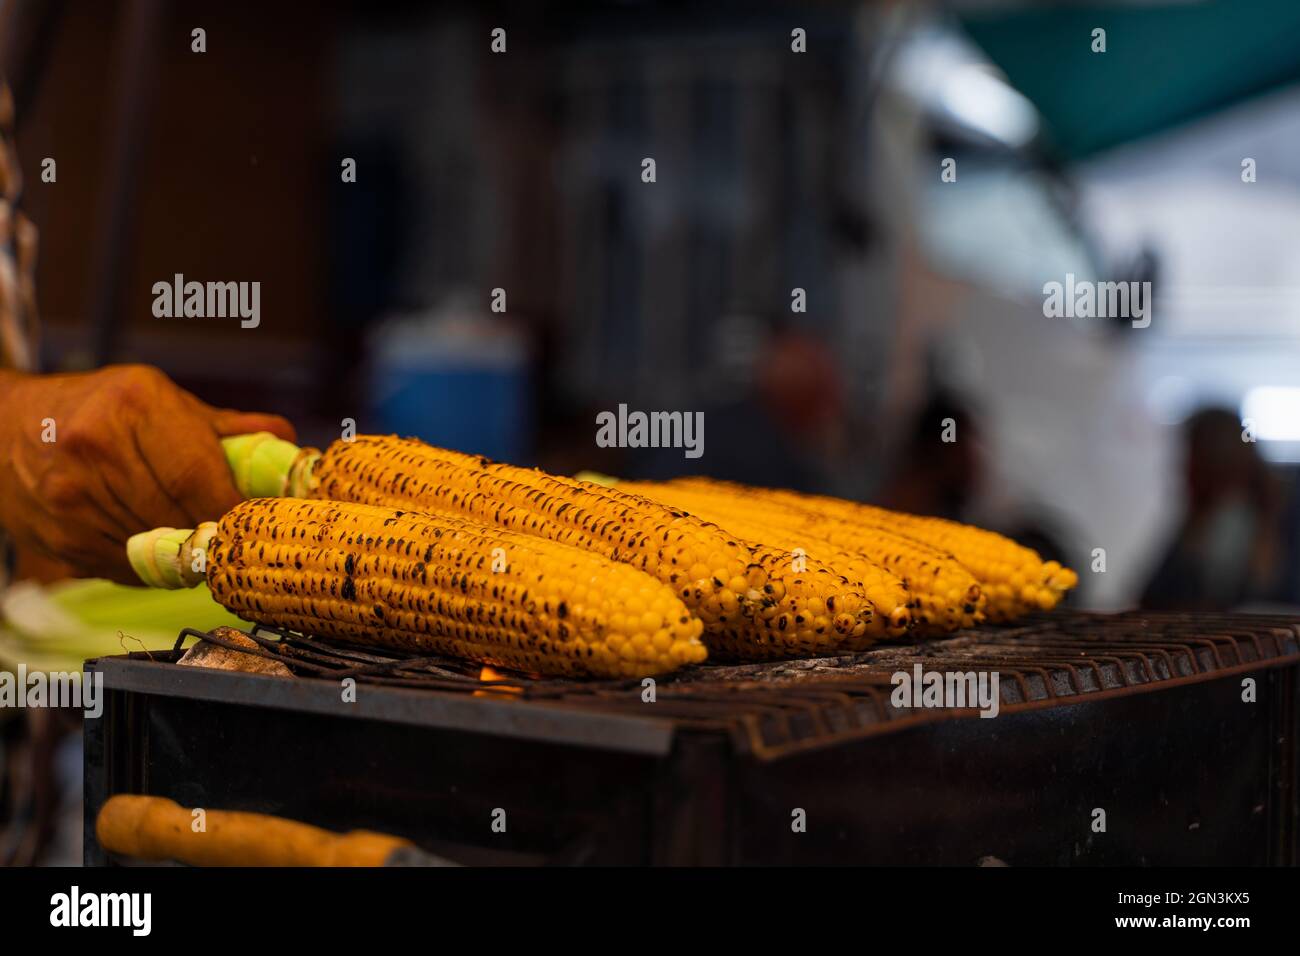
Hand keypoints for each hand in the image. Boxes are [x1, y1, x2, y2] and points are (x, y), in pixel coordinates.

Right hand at [0, 364, 294, 583]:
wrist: (5, 427)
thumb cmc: (101, 409)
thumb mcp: (161, 399)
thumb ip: (229, 428)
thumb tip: (292, 449)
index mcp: (133, 405)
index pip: (199, 476)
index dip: (235, 509)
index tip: (259, 523)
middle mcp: (96, 449)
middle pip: (180, 516)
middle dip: (216, 533)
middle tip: (240, 538)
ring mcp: (72, 499)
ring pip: (157, 549)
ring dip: (187, 553)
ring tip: (200, 537)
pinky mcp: (60, 540)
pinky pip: (129, 570)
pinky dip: (155, 567)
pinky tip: (159, 545)